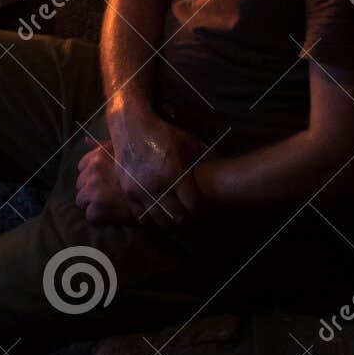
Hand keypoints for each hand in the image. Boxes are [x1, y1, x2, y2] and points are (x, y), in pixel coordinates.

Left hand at [75, 143, 137, 225]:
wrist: (159, 196)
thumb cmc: (144, 174)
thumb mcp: (124, 154)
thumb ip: (103, 146)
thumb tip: (85, 140)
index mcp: (99, 156)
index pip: (82, 167)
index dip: (91, 176)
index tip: (104, 182)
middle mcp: (93, 169)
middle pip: (80, 184)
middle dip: (90, 191)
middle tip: (108, 196)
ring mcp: (94, 188)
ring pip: (81, 201)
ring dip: (92, 205)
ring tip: (109, 207)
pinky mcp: (97, 206)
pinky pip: (89, 215)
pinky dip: (99, 219)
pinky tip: (113, 215)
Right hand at [105, 100, 205, 220]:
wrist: (131, 126)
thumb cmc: (164, 134)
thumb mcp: (189, 143)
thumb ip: (205, 158)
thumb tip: (225, 169)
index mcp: (175, 173)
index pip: (193, 206)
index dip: (202, 215)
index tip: (207, 218)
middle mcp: (158, 185)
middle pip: (177, 218)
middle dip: (189, 225)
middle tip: (195, 227)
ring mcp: (140, 190)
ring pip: (159, 220)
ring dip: (171, 227)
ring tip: (179, 227)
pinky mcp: (128, 191)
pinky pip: (141, 215)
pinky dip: (152, 221)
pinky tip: (160, 221)